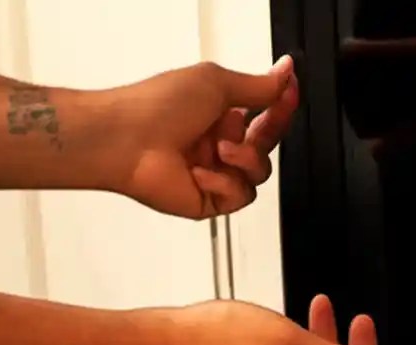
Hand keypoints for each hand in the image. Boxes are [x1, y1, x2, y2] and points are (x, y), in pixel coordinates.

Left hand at [105, 56, 298, 218]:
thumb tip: (285, 73)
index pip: (263, 113)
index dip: (281, 106)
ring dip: (244, 159)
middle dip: (268, 132)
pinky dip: (224, 183)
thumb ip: (258, 85)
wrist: (126, 140)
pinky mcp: (208, 200)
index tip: (290, 93)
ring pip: (258, 173)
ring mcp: (213, 173)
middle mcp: (216, 144)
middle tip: (260, 122)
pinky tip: (199, 173)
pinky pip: (239, 196)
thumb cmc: (157, 107)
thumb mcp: (216, 83)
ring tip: (219, 149)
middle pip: (265, 145)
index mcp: (217, 114)